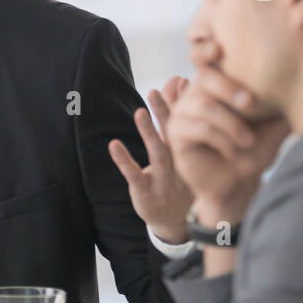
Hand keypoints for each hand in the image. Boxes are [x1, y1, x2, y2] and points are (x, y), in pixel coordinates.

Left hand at [109, 76, 193, 243]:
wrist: (173, 223)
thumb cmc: (176, 182)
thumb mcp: (181, 156)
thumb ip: (178, 123)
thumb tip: (179, 90)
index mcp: (188, 153)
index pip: (188, 125)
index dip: (185, 103)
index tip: (184, 79)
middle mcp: (179, 163)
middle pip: (176, 134)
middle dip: (169, 110)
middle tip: (165, 86)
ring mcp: (162, 177)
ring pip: (158, 152)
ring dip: (149, 132)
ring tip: (140, 111)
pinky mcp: (145, 190)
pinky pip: (133, 174)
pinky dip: (124, 159)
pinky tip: (113, 145)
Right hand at [164, 62, 290, 222]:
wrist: (235, 185)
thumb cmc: (252, 151)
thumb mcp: (272, 127)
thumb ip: (282, 106)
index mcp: (216, 87)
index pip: (207, 60)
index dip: (206, 50)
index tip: (218, 47)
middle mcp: (195, 95)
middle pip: (205, 77)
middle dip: (228, 87)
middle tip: (251, 102)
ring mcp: (182, 113)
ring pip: (204, 105)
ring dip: (231, 123)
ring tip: (248, 141)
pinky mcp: (175, 134)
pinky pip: (199, 128)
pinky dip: (222, 138)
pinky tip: (234, 150)